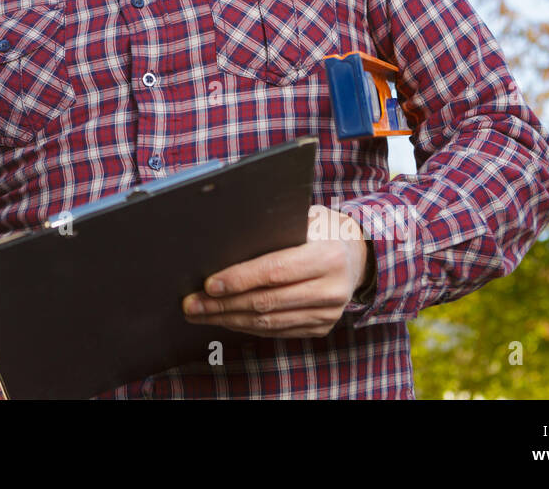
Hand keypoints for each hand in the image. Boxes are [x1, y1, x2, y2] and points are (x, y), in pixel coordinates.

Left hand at [181, 205, 369, 338]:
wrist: (357, 255)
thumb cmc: (321, 230)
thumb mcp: (307, 218)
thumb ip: (275, 228)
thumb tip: (226, 241)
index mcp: (328, 256)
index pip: (275, 271)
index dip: (239, 279)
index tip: (208, 284)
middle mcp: (332, 289)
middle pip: (266, 301)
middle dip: (223, 304)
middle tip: (191, 303)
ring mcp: (328, 313)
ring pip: (268, 322)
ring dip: (229, 319)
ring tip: (200, 313)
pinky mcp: (321, 327)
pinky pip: (277, 331)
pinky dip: (247, 326)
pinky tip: (225, 319)